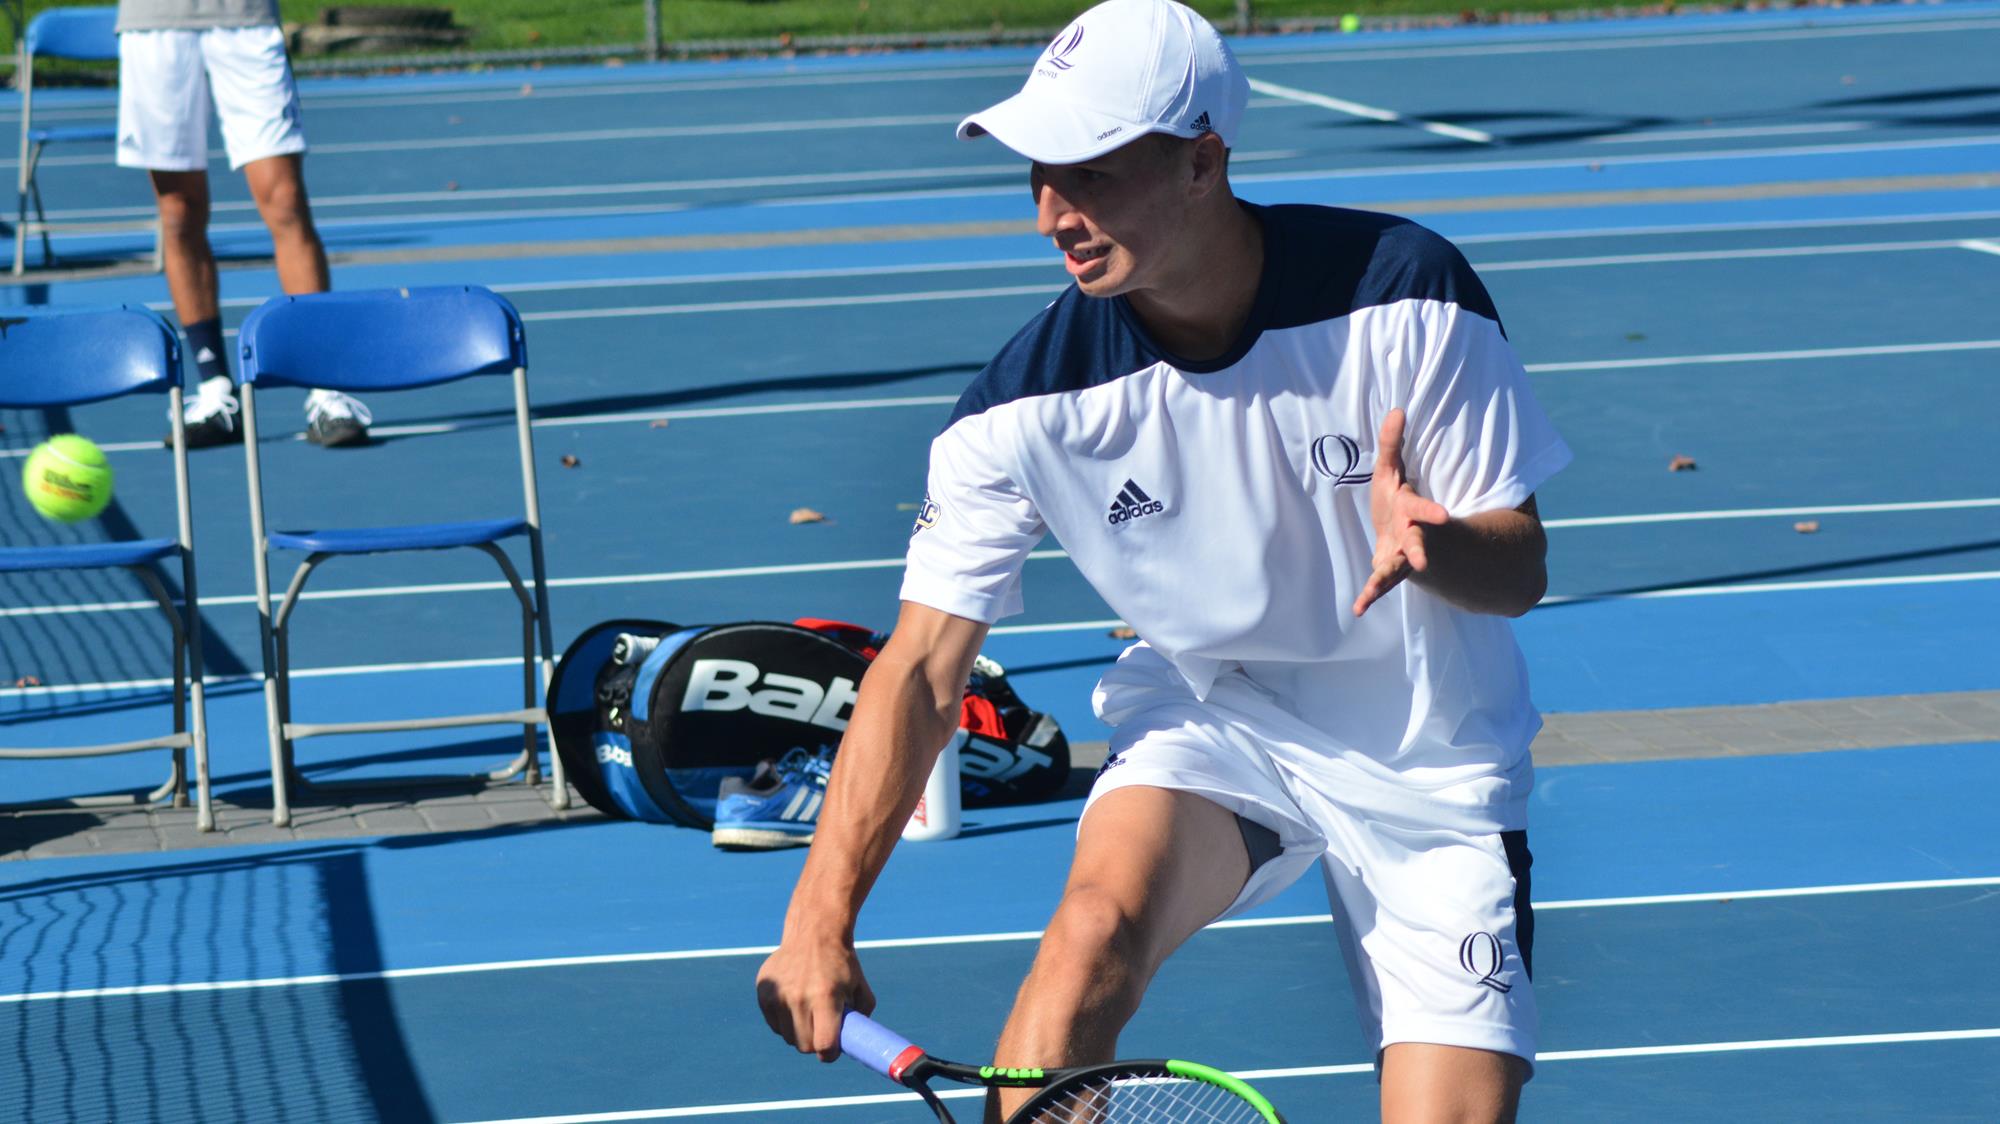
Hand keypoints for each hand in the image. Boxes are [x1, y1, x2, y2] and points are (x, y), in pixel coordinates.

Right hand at [755, 932, 877, 1061]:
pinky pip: (774, 1024)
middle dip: (815, 1042)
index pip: (823, 1045)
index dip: (829, 1053)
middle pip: (804, 1046)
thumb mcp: (861, 989)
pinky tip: (794, 1003)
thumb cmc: (842, 964)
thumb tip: (854, 1044)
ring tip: (809, 1012)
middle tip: (822, 1029)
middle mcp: (799, 997)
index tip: (832, 1050)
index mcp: (825, 997)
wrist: (815, 932)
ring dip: (799, 1032)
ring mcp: (778, 994)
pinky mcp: (764, 991)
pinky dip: (785, 1021)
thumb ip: (861, 1018)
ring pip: (787, 1037)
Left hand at [1353, 408, 1450, 616]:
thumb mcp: (1392, 470)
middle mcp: (1408, 534)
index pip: (1420, 510)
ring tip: (1369, 596)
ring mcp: (1398, 554)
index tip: (1443, 517)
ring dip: (1385, 580)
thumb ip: (1394, 443)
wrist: (1401, 531)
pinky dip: (1369, 595)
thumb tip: (1397, 409)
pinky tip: (1357, 610)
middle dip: (1418, 549)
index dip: (1429, 513)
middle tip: (1423, 561)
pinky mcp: (1386, 567)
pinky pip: (1378, 583)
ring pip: (1394, 568)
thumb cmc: (1396, 498)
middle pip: (1415, 542)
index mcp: (1410, 510)